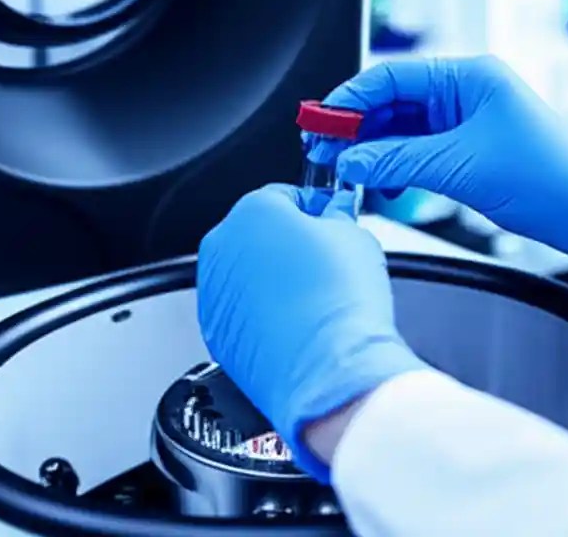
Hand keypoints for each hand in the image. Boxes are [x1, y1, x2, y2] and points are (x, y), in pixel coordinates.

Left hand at [197, 185, 424, 481]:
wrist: (328, 371)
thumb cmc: (340, 305)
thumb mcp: (354, 236)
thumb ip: (336, 213)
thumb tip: (334, 211)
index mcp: (252, 212)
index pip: (285, 196)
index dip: (314, 208)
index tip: (331, 221)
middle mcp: (222, 248)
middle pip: (258, 235)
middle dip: (289, 245)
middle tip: (325, 263)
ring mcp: (213, 293)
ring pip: (247, 275)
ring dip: (273, 280)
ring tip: (314, 299)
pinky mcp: (216, 333)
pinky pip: (241, 312)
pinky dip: (263, 314)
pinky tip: (297, 323)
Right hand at [323, 56, 567, 280]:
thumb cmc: (550, 178)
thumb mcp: (462, 167)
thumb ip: (399, 160)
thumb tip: (353, 160)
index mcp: (469, 77)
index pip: (392, 77)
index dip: (350, 100)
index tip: (320, 122)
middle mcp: (467, 93)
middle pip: (393, 103)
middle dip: (356, 129)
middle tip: (321, 151)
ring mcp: (468, 122)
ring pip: (402, 131)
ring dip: (373, 151)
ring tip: (347, 173)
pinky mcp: (470, 151)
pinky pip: (419, 153)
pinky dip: (396, 167)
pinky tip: (381, 184)